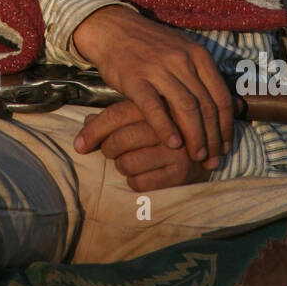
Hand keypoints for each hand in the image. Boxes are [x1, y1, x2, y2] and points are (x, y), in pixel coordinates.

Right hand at [71, 5, 233, 163]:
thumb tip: (232, 106)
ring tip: (196, 156)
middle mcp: (182, 60)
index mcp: (198, 55)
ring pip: (186, 108)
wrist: (113, 29)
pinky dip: (166, 128)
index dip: (226, 127)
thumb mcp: (183, 50)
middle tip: (212, 160)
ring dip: (195, 137)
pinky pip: (154, 107)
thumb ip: (203, 75)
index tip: (225, 147)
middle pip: (206, 106)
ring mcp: (158, 68)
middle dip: (212, 138)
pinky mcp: (135, 78)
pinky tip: (173, 144)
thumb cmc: (151, 46)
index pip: (221, 97)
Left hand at [75, 99, 214, 191]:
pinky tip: (144, 174)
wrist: (207, 149)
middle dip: (108, 149)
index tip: (79, 145)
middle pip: (120, 140)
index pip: (116, 115)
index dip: (93, 131)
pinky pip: (140, 183)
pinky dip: (135, 181)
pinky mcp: (181, 174)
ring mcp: (177, 150)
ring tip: (130, 160)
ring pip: (127, 163)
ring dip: (122, 166)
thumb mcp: (143, 114)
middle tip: (110, 151)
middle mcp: (171, 124)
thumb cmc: (166, 128)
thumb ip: (116, 116)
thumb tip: (87, 123)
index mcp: (160, 102)